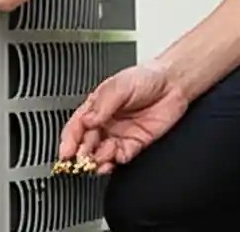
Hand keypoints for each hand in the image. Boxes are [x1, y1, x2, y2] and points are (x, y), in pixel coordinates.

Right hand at [58, 64, 189, 174]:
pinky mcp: (135, 144)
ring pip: (101, 154)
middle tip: (80, 160)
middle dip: (81, 154)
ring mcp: (120, 134)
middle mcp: (106, 122)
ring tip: (96, 161)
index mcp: (97, 107)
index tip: (65, 152)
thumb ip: (103, 104)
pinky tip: (110, 161)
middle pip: (86, 143)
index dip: (69, 140)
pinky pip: (120, 158)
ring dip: (96, 161)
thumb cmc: (146, 77)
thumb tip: (88, 120)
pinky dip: (113, 162)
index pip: (77, 126)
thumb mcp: (119, 85)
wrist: (173, 84)